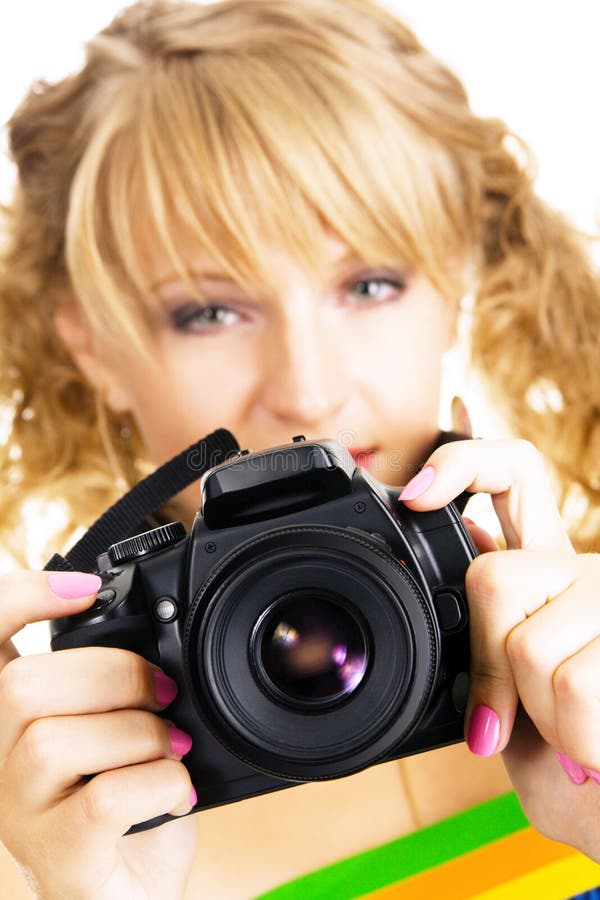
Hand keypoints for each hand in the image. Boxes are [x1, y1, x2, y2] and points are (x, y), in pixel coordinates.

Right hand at [0, 571, 197, 899]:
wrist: (130, 894)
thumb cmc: (128, 803)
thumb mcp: (116, 726)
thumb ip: (115, 682)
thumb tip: (164, 632)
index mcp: (13, 717)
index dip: (19, 598)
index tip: (85, 584)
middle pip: (23, 687)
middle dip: (112, 674)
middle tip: (162, 693)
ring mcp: (20, 814)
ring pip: (54, 743)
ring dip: (139, 734)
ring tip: (171, 748)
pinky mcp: (58, 856)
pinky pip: (102, 799)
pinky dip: (158, 782)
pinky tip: (176, 789)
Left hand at [399, 439, 599, 860]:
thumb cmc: (575, 773)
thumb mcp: (517, 708)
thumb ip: (492, 639)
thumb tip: (473, 540)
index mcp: (551, 580)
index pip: (513, 477)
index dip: (461, 465)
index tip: (414, 496)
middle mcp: (588, 575)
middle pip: (493, 577)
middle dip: (490, 669)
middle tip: (521, 722)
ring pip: (526, 648)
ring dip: (545, 723)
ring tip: (582, 740)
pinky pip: (572, 689)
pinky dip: (579, 741)